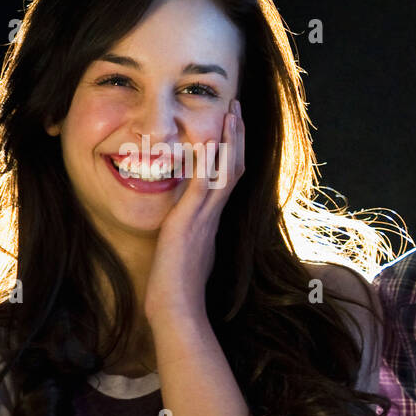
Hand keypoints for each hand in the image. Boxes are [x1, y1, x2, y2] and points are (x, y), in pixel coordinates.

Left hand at [143, 100, 245, 326]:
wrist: (178, 307)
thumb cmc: (178, 289)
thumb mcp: (186, 252)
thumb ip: (189, 234)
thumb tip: (187, 227)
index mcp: (213, 220)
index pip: (229, 178)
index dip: (233, 151)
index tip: (233, 127)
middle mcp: (214, 215)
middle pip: (234, 166)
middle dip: (236, 136)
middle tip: (237, 108)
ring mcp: (205, 217)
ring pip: (226, 170)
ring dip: (230, 140)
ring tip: (231, 113)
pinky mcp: (191, 220)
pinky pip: (204, 184)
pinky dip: (209, 161)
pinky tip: (210, 139)